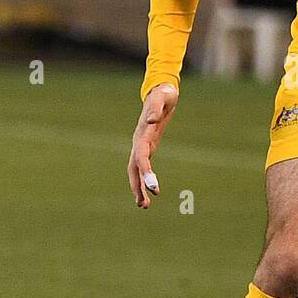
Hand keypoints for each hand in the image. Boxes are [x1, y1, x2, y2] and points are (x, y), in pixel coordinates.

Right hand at [127, 83, 178, 208]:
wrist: (159, 90)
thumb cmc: (163, 94)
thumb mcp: (163, 97)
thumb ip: (157, 107)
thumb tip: (153, 120)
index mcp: (143, 133)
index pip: (142, 157)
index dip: (146, 172)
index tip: (154, 187)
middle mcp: (139, 141)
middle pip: (134, 168)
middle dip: (138, 186)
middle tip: (144, 205)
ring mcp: (141, 144)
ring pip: (136, 170)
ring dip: (138, 187)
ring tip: (144, 206)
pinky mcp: (146, 146)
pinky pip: (142, 166)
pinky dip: (145, 179)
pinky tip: (150, 190)